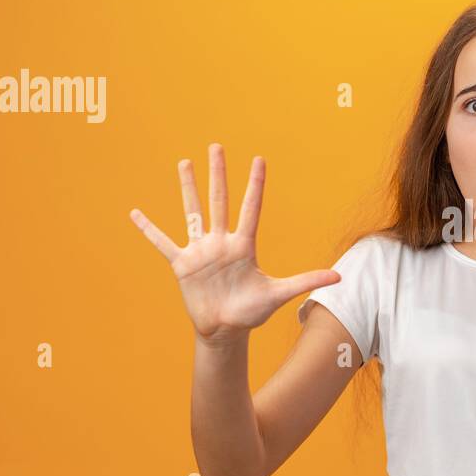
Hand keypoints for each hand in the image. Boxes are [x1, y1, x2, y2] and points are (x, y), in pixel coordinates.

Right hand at [128, 143, 340, 346]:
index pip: (251, 208)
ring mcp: (201, 251)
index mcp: (244, 245)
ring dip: (188, 188)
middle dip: (218, 174)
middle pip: (220, 201)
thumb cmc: (251, 311)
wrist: (225, 329)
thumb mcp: (279, 294)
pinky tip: (135, 213)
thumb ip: (306, 281)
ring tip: (184, 162)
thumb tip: (339, 277)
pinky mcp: (182, 264)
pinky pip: (163, 243)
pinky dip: (149, 229)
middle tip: (216, 146)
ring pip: (193, 212)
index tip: (259, 159)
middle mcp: (221, 242)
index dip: (255, 185)